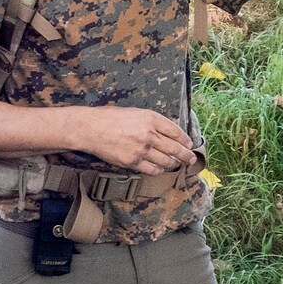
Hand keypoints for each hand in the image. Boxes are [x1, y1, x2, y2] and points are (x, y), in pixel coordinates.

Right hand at [77, 106, 198, 174]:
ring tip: (176, 164)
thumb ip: (151, 121)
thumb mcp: (134, 112)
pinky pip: (152, 169)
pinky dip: (159, 170)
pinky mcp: (133, 161)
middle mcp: (149, 134)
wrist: (91, 128)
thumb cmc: (110, 118)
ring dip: (173, 163)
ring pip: (166, 160)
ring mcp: (141, 149)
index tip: (189, 143)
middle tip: (191, 158)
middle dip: (186, 155)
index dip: (185, 139)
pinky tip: (160, 168)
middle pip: (174, 148)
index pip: (175, 130)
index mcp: (150, 118)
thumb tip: (167, 132)